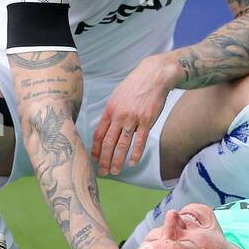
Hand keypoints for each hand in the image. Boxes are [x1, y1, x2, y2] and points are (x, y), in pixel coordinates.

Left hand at [91, 54, 178, 175]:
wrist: (154, 76)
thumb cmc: (135, 85)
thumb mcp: (117, 96)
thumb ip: (112, 112)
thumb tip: (107, 127)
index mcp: (110, 110)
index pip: (99, 134)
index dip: (96, 149)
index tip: (94, 160)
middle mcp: (119, 116)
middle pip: (109, 142)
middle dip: (104, 160)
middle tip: (102, 172)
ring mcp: (133, 119)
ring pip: (123, 144)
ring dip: (117, 160)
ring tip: (115, 171)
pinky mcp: (147, 121)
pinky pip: (140, 140)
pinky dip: (136, 153)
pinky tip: (132, 162)